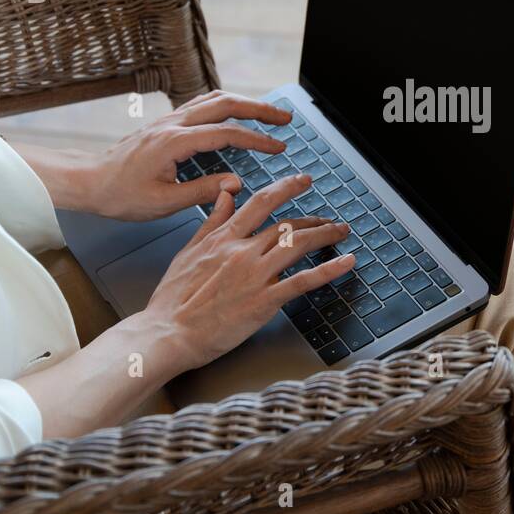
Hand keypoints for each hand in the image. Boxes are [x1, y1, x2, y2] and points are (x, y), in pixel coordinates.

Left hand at [84, 90, 293, 221]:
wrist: (89, 181)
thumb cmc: (120, 195)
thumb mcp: (164, 202)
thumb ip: (203, 191)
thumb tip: (236, 183)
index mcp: (175, 142)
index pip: (226, 133)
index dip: (256, 139)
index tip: (278, 147)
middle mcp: (173, 124)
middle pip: (225, 103)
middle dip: (259, 108)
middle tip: (285, 119)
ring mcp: (169, 120)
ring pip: (214, 98)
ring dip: (244, 102)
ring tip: (267, 113)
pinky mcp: (166, 124)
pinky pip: (201, 104)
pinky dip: (225, 105)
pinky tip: (235, 114)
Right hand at [143, 174, 354, 372]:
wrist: (167, 333)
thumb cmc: (172, 300)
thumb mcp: (188, 252)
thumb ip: (211, 222)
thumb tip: (225, 196)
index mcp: (223, 238)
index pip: (261, 202)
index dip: (286, 187)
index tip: (302, 180)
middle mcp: (242, 251)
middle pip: (286, 224)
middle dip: (315, 219)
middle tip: (331, 219)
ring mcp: (254, 274)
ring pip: (297, 244)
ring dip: (325, 235)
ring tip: (341, 233)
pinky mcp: (263, 300)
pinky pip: (303, 280)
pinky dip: (329, 270)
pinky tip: (346, 262)